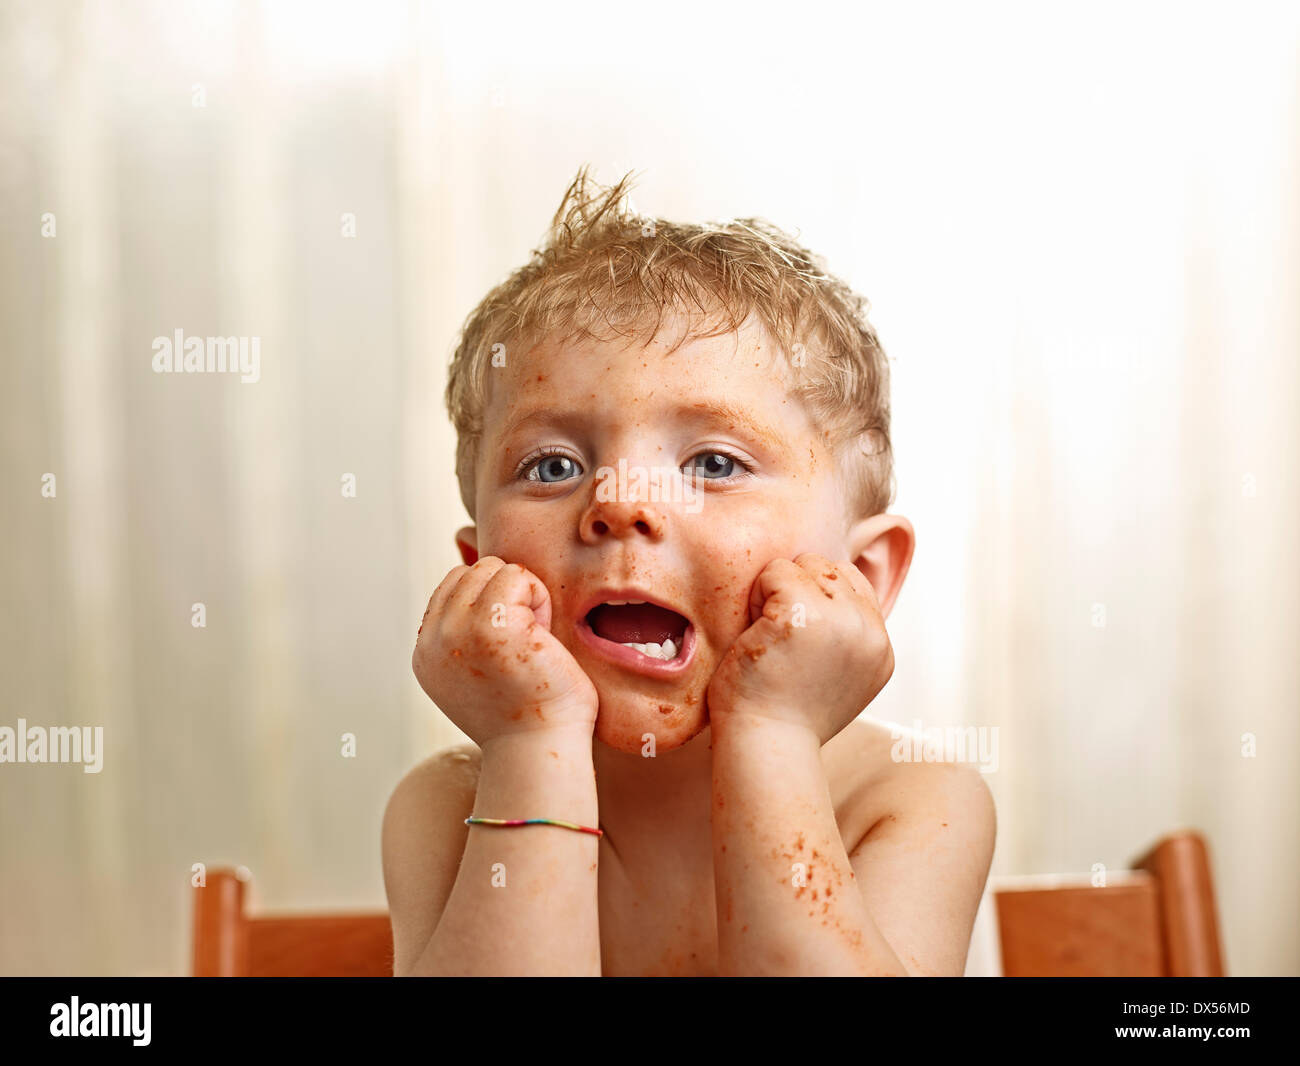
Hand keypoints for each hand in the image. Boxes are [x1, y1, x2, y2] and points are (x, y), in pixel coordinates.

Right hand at [412, 557, 598, 745]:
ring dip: (524, 597)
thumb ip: (462, 631)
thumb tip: (469, 568)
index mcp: (425, 652)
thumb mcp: (475, 670)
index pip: (452, 586)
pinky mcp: (493, 625)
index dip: (491, 603)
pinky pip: (519, 576)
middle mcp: (434, 641)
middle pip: (473, 571)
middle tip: (524, 643)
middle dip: (507, 596)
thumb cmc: (526, 712)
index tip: (508, 646)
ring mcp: (459, 631)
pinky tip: (542, 639)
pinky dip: (540, 600)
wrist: (541, 750)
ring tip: (532, 640)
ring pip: (494, 568)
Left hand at [705, 552, 894, 745]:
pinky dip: (756, 596)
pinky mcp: (802, 612)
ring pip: (804, 564)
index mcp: (880, 649)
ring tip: (768, 636)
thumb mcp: (836, 678)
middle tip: (778, 639)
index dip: (817, 597)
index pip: (853, 583)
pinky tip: (756, 634)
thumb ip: (844, 639)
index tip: (797, 637)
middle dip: (796, 590)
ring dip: (775, 592)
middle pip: (828, 568)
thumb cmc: (783, 715)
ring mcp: (840, 620)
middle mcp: (869, 632)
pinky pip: (775, 572)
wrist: (765, 746)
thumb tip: (829, 600)